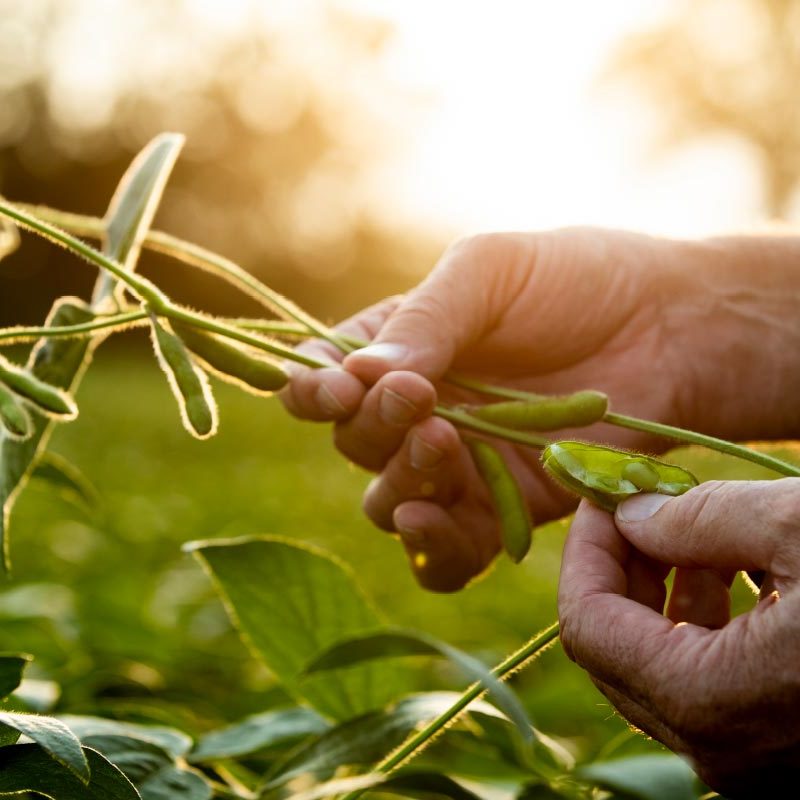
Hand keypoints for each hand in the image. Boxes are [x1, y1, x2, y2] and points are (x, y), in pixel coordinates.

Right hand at [281, 229, 799, 590]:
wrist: (672, 330)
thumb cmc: (577, 281)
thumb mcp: (491, 272)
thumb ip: (424, 321)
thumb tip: (359, 375)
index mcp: (400, 346)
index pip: (327, 376)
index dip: (315, 388)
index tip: (336, 387)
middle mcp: (418, 411)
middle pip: (353, 442)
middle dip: (373, 425)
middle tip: (418, 397)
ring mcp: (458, 466)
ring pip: (388, 500)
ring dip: (401, 480)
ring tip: (443, 441)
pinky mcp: (503, 513)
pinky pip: (446, 553)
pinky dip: (429, 549)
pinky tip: (430, 521)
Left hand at [558, 481, 799, 796]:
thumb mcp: (796, 530)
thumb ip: (696, 518)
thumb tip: (631, 514)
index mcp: (703, 702)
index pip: (585, 620)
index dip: (585, 549)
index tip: (602, 494)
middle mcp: (715, 750)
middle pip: (614, 644)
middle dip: (619, 563)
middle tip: (641, 503)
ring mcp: (749, 761)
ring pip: (660, 663)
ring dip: (661, 589)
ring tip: (694, 532)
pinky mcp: (779, 751)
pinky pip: (707, 683)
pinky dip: (704, 623)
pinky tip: (735, 573)